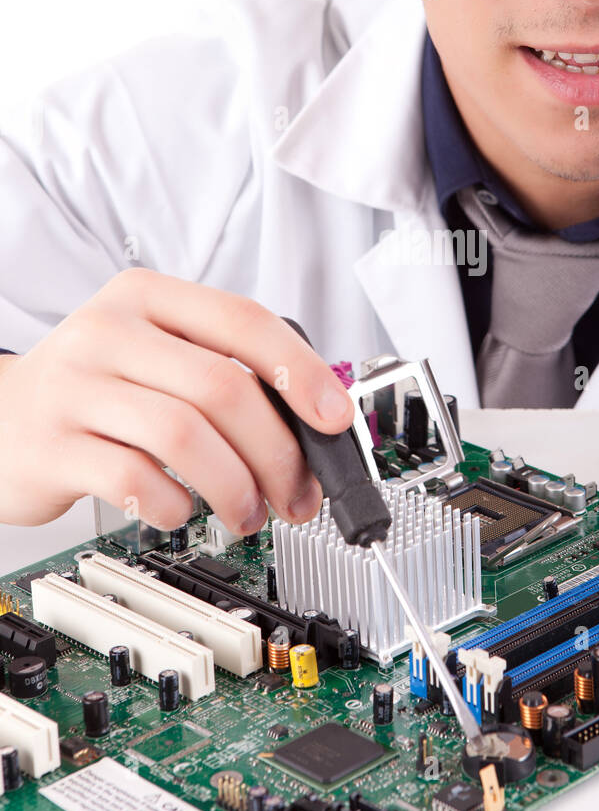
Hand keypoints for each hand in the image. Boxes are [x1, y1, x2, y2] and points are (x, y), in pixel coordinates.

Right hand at [0, 269, 354, 530]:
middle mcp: (108, 332)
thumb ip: (221, 371)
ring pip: (186, 436)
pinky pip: (136, 480)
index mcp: (146, 297)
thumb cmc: (93, 389)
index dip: (301, 371)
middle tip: (295, 494)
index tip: (334, 419)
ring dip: (235, 488)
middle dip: (278, 453)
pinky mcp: (53, 446)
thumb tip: (312, 425)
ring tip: (245, 513)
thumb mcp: (150, 354)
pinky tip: (179, 511)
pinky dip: (174, 506)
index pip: (243, 321)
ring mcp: (75, 387)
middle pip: (224, 388)